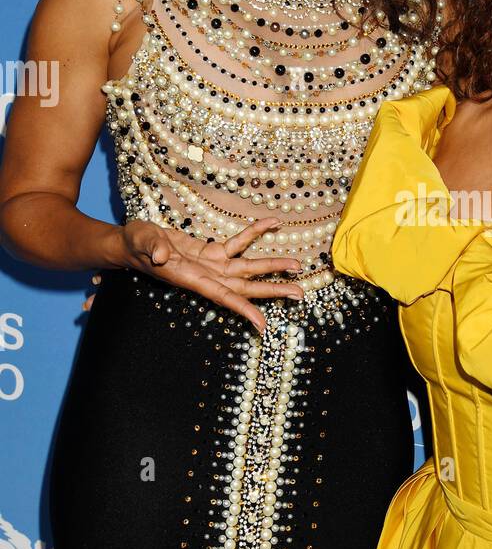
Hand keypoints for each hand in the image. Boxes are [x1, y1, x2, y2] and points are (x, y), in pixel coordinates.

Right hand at [119, 216, 304, 333]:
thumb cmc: (135, 245)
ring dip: (274, 267)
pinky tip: (274, 224)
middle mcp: (208, 276)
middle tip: (299, 294)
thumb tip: (162, 255)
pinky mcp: (213, 251)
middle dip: (273, 290)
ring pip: (249, 267)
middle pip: (246, 286)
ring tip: (299, 267)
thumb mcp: (141, 242)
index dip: (243, 310)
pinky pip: (240, 241)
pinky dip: (256, 232)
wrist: (134, 243)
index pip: (223, 297)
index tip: (263, 324)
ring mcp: (213, 264)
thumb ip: (152, 248)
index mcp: (193, 279)